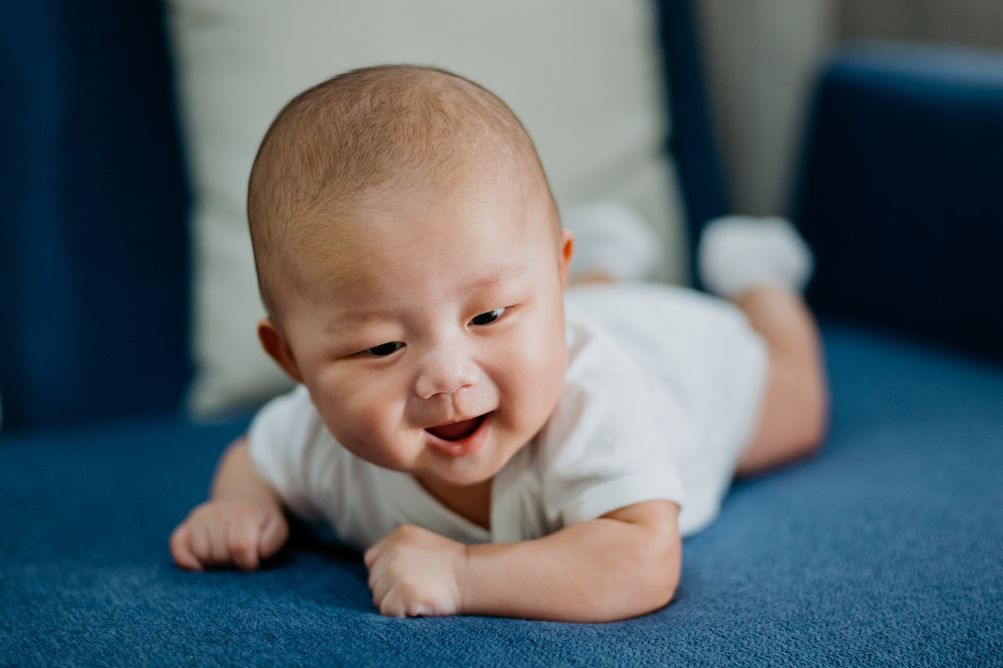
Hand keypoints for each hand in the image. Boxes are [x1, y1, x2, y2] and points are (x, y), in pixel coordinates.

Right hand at [169, 499, 288, 571]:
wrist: (246, 502)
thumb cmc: (262, 524)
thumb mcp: (277, 530)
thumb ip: (270, 542)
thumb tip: (254, 553)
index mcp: (243, 514)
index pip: (240, 546)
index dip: (247, 562)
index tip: (252, 563)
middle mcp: (218, 512)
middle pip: (218, 554)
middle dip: (230, 563)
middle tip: (238, 558)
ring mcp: (200, 518)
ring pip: (198, 552)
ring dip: (212, 562)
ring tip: (225, 556)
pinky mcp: (186, 525)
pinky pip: (177, 544)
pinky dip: (184, 559)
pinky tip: (198, 567)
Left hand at [364, 524, 467, 616]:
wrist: (473, 577)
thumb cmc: (450, 567)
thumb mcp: (421, 544)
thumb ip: (396, 551)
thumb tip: (372, 570)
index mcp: (398, 536)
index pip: (372, 560)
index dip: (385, 574)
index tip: (407, 578)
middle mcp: (393, 551)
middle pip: (374, 582)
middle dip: (391, 590)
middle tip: (419, 587)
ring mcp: (396, 571)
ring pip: (378, 598)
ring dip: (396, 602)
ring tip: (421, 594)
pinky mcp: (402, 592)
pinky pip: (388, 611)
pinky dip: (402, 613)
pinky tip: (420, 604)